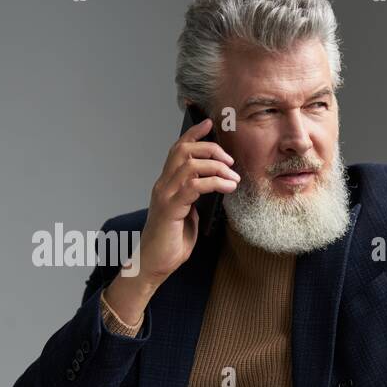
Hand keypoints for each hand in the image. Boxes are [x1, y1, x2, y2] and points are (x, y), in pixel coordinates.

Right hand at [135, 114, 240, 284]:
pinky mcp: (170, 208)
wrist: (153, 264)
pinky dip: (214, 183)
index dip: (192, 134)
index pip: (177, 150)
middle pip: (183, 151)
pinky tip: (228, 188)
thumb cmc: (171, 242)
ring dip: (216, 167)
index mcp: (167, 184)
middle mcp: (163, 185)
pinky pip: (193, 186)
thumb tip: (216, 186)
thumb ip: (197, 199)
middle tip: (230, 161)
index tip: (209, 123)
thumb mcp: (189, 216)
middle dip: (210, 148)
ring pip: (189, 165)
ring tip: (233, 177)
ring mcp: (165, 195)